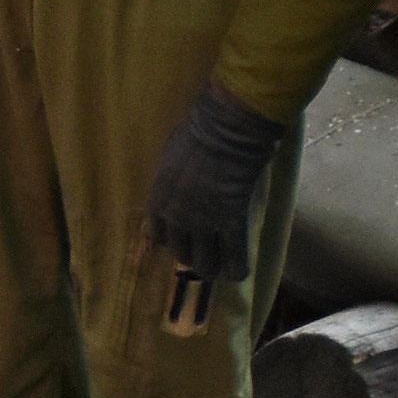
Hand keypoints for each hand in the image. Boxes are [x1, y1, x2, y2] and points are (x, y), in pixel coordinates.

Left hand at [141, 84, 283, 290]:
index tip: (182, 235)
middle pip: (180, 253)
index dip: (171, 238)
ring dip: (213, 265)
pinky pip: (235, 260)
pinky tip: (240, 270)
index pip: (157, 236)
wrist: (225, 128)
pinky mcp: (232, 223)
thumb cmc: (198, 131)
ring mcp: (204, 223)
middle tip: (207, 247)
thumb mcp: (170, 157)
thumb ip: (169, 178)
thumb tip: (175, 185)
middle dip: (193, 253)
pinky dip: (238, 269)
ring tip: (222, 261)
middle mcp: (177, 217)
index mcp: (159, 199)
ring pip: (205, 265)